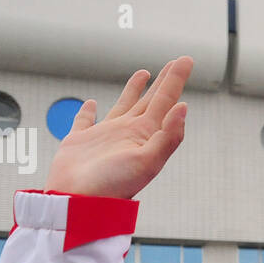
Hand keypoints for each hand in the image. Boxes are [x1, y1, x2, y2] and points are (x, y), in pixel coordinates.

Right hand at [43, 56, 193, 198]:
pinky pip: (85, 121)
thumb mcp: (147, 162)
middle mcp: (129, 134)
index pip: (166, 101)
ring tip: (145, 73)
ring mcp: (106, 137)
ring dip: (134, 90)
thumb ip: (167, 136)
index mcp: (146, 136)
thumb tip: (184, 107)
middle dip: (165, 82)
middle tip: (177, 62)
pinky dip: (87, 111)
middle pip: (152, 101)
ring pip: (124, 106)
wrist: (77, 203)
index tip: (186, 59)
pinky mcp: (80, 141)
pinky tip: (92, 103)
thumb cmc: (112, 185)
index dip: (176, 80)